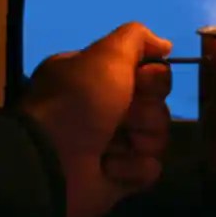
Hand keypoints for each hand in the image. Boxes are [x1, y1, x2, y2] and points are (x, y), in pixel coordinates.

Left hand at [16, 22, 173, 216]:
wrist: (51, 162)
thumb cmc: (78, 103)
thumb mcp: (106, 55)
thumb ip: (137, 38)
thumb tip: (164, 45)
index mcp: (99, 79)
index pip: (150, 74)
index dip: (153, 78)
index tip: (142, 81)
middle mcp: (106, 109)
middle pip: (157, 106)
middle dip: (146, 112)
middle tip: (124, 117)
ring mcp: (113, 145)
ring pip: (158, 138)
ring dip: (141, 141)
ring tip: (112, 147)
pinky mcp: (119, 178)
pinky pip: (149, 169)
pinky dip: (133, 168)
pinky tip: (109, 168)